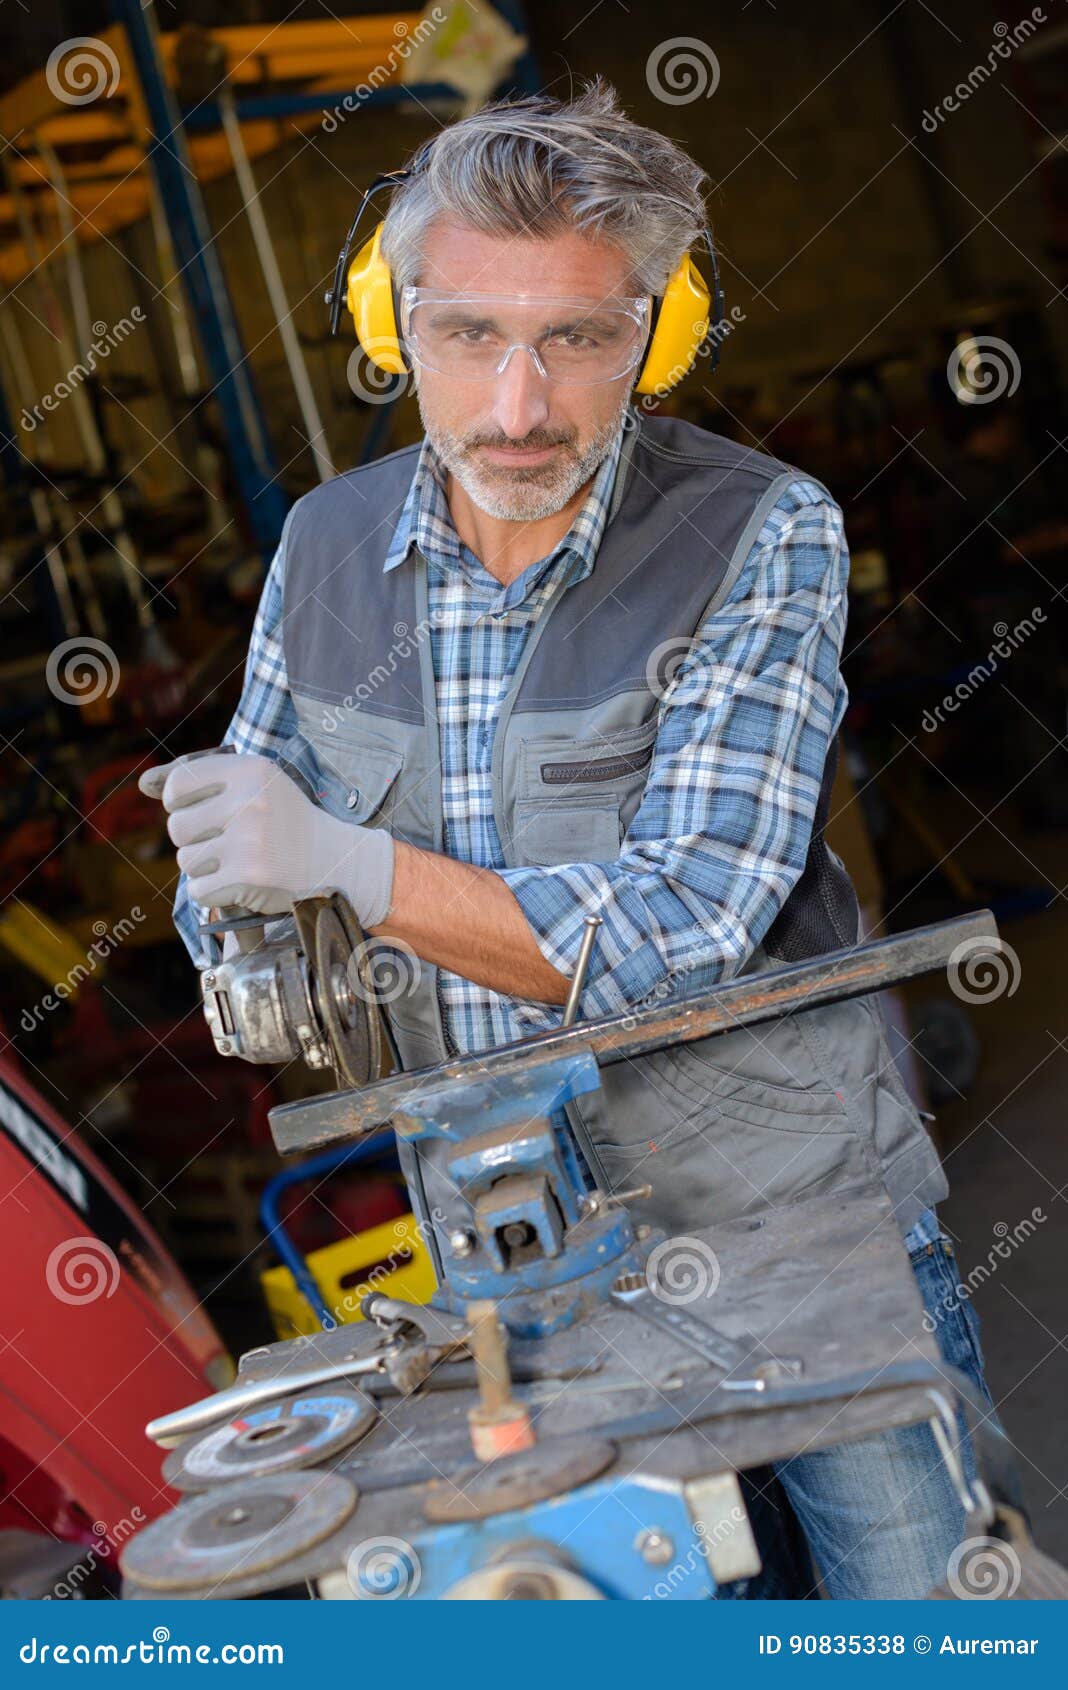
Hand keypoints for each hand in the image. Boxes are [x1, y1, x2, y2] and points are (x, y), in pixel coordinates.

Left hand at [138, 751, 394, 926]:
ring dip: (206, 868)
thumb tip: (144, 783)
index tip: (197, 811)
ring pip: (186, 861)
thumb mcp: (255, 785)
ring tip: (238, 862)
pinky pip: (199, 890)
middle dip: (194, 841)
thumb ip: (200, 779)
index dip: (177, 802)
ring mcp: (249, 840)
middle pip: (177, 827)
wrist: (337, 863)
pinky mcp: (249, 877)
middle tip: (226, 843)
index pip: (179, 783)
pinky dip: (214, 893)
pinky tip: (240, 883)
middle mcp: (250, 801)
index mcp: (251, 770)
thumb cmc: (286, 822)